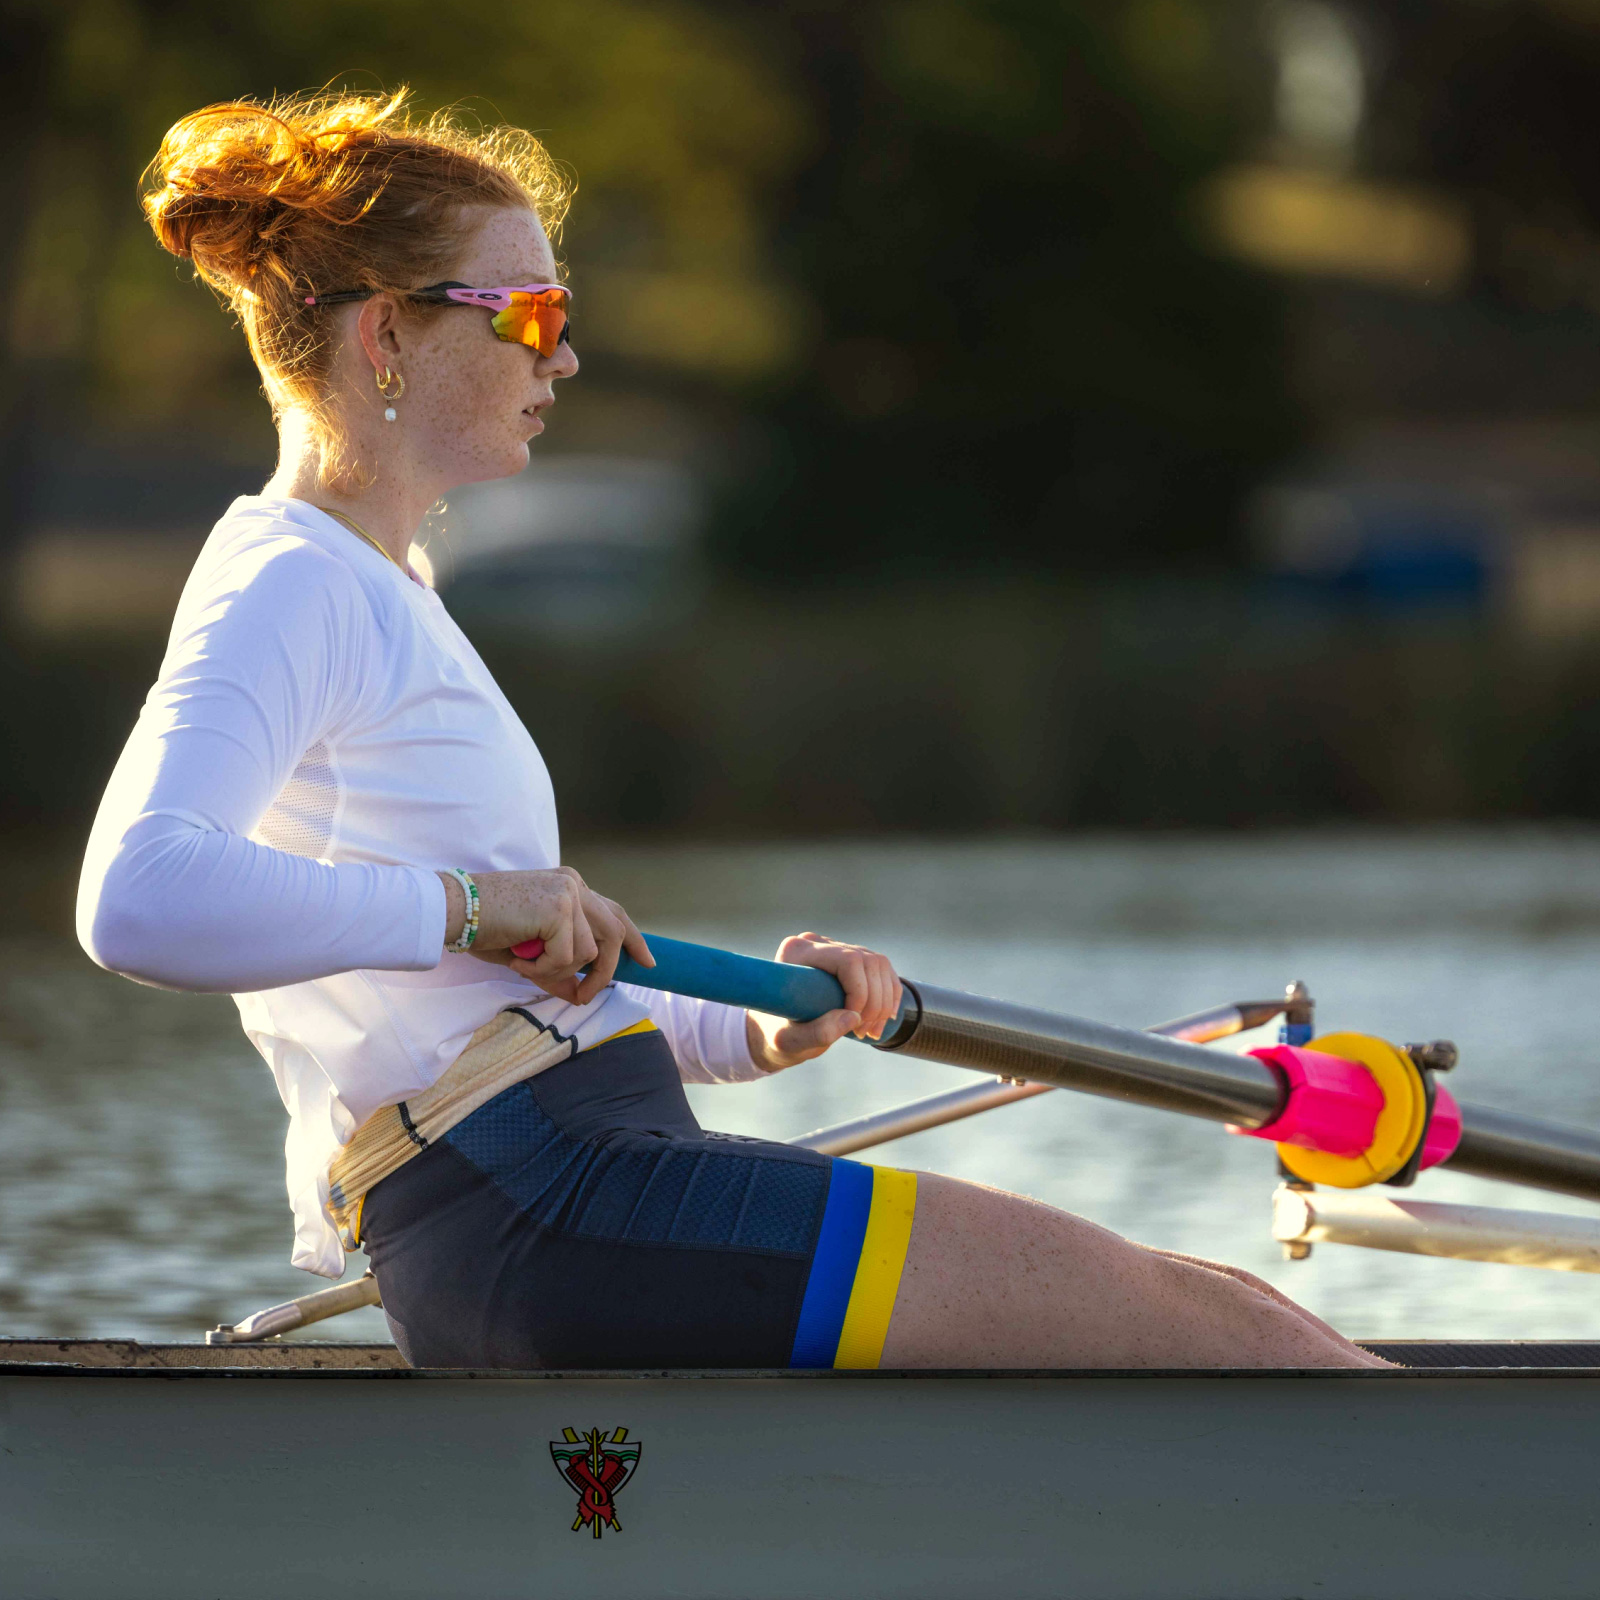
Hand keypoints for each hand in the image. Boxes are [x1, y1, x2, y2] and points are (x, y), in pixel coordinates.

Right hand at [440, 866, 652, 1004]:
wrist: (452, 910)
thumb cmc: (483, 927)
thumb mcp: (529, 951)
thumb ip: (558, 967)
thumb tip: (579, 992)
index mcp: (569, 886)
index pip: (613, 912)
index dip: (633, 939)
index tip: (647, 962)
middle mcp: (574, 884)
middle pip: (614, 932)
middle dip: (606, 971)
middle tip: (584, 996)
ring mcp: (569, 893)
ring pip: (588, 952)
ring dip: (557, 971)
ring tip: (524, 963)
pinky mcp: (560, 908)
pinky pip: (568, 957)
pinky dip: (543, 969)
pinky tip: (518, 958)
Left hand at [746, 931, 902, 1072]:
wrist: (775, 1032)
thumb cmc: (776, 1036)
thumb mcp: (789, 1041)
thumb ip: (817, 1032)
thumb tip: (852, 1018)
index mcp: (797, 952)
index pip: (848, 960)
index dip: (860, 993)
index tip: (854, 1024)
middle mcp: (816, 943)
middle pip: (868, 961)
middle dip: (874, 1002)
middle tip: (863, 1033)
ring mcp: (834, 948)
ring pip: (879, 964)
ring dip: (884, 1001)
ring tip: (871, 1031)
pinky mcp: (848, 959)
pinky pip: (882, 970)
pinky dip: (889, 996)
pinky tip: (882, 1019)